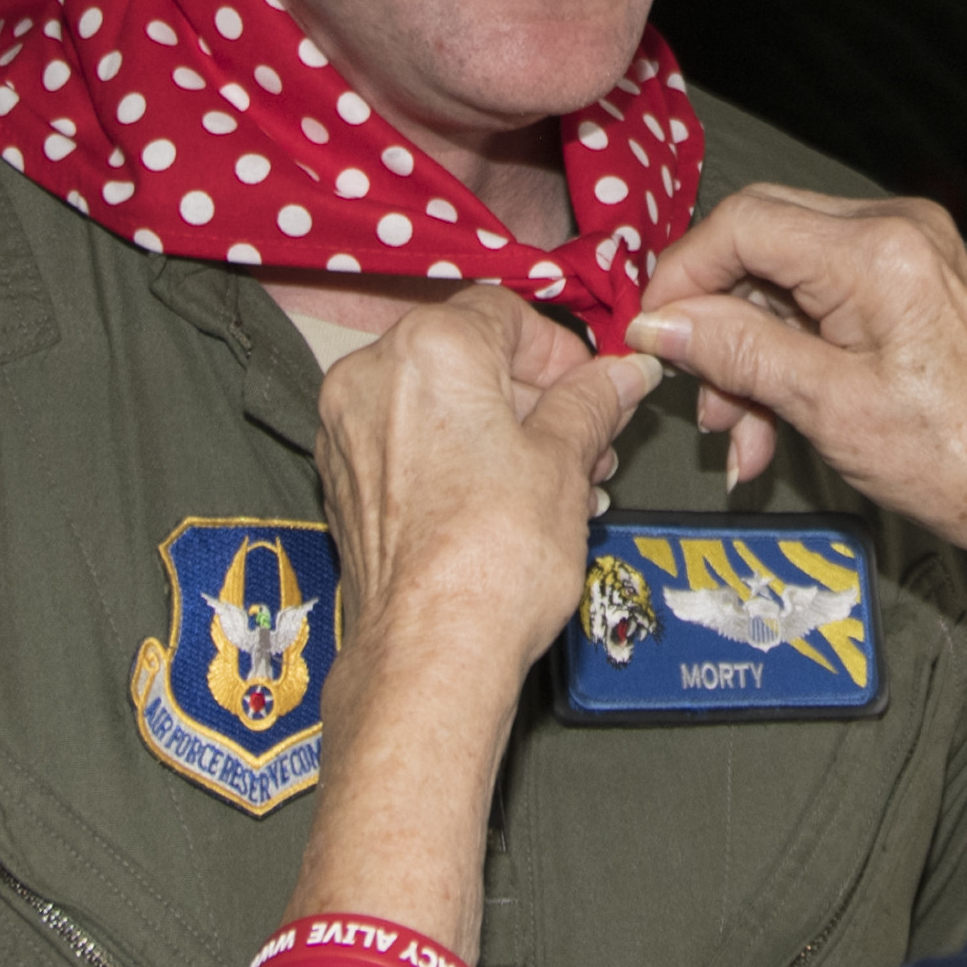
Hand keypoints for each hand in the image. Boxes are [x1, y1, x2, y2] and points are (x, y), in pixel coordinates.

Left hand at [316, 286, 660, 690]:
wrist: (430, 653)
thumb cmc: (492, 559)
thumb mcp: (566, 461)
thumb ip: (593, 402)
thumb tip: (621, 375)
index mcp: (429, 348)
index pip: (506, 313)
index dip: (561, 351)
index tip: (594, 389)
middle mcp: (372, 377)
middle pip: (468, 355)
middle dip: (535, 397)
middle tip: (586, 441)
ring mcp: (347, 432)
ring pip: (438, 402)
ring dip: (500, 430)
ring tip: (557, 482)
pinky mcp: (344, 483)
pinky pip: (408, 443)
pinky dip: (456, 458)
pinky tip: (505, 503)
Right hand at [630, 187, 966, 563]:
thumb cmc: (950, 458)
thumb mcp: (826, 407)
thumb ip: (738, 352)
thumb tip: (657, 323)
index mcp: (879, 251)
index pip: (744, 223)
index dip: (683, 275)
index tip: (650, 333)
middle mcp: (894, 230)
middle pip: (759, 241)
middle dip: (715, 319)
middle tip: (692, 388)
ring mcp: (904, 252)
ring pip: (782, 278)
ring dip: (747, 351)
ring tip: (733, 432)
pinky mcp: (905, 281)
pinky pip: (817, 299)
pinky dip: (785, 354)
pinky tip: (766, 424)